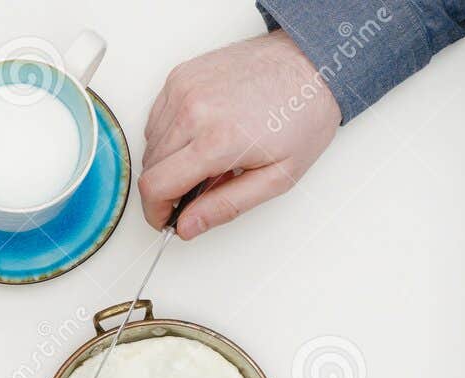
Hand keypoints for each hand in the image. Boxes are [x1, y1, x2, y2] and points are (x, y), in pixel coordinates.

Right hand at [141, 30, 340, 237]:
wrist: (313, 64)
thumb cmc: (301, 115)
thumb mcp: (275, 178)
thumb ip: (225, 206)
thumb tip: (187, 226)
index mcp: (217, 140)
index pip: (155, 187)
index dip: (155, 212)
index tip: (166, 219)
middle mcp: (194, 109)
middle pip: (150, 167)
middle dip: (167, 188)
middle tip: (201, 187)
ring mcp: (185, 87)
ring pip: (151, 144)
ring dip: (169, 161)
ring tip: (207, 158)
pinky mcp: (183, 75)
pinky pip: (157, 118)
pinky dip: (170, 135)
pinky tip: (199, 135)